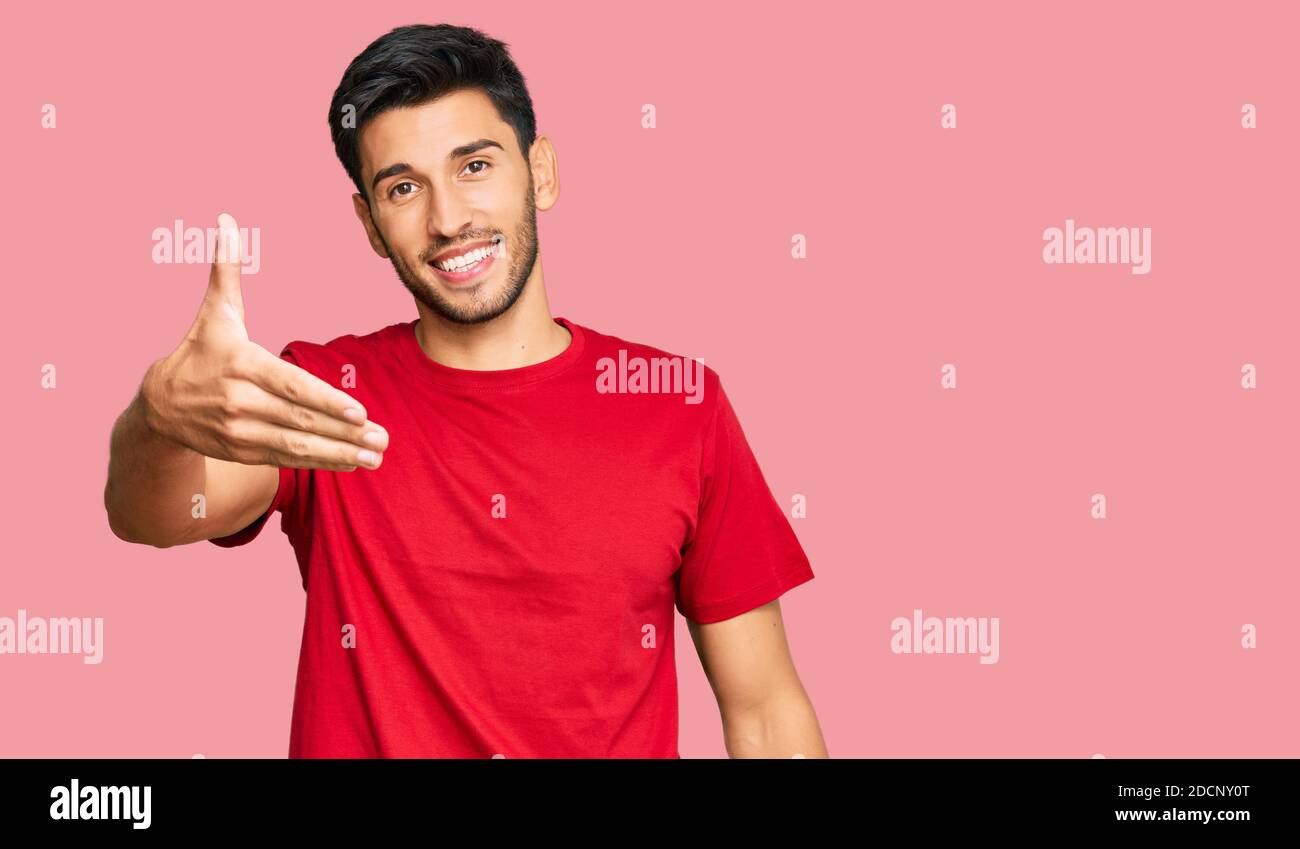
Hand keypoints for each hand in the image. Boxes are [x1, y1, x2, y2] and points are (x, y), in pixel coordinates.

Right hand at [140, 213, 386, 471]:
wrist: (158, 405)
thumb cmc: (199, 351)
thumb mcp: (215, 313)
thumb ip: (227, 271)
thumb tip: (226, 220)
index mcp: (241, 365)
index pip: (290, 386)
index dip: (325, 401)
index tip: (359, 412)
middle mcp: (240, 401)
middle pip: (301, 421)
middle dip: (345, 432)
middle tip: (383, 438)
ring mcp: (241, 431)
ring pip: (297, 445)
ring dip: (340, 453)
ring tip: (376, 456)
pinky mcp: (242, 451)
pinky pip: (287, 459)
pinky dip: (321, 462)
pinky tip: (352, 462)